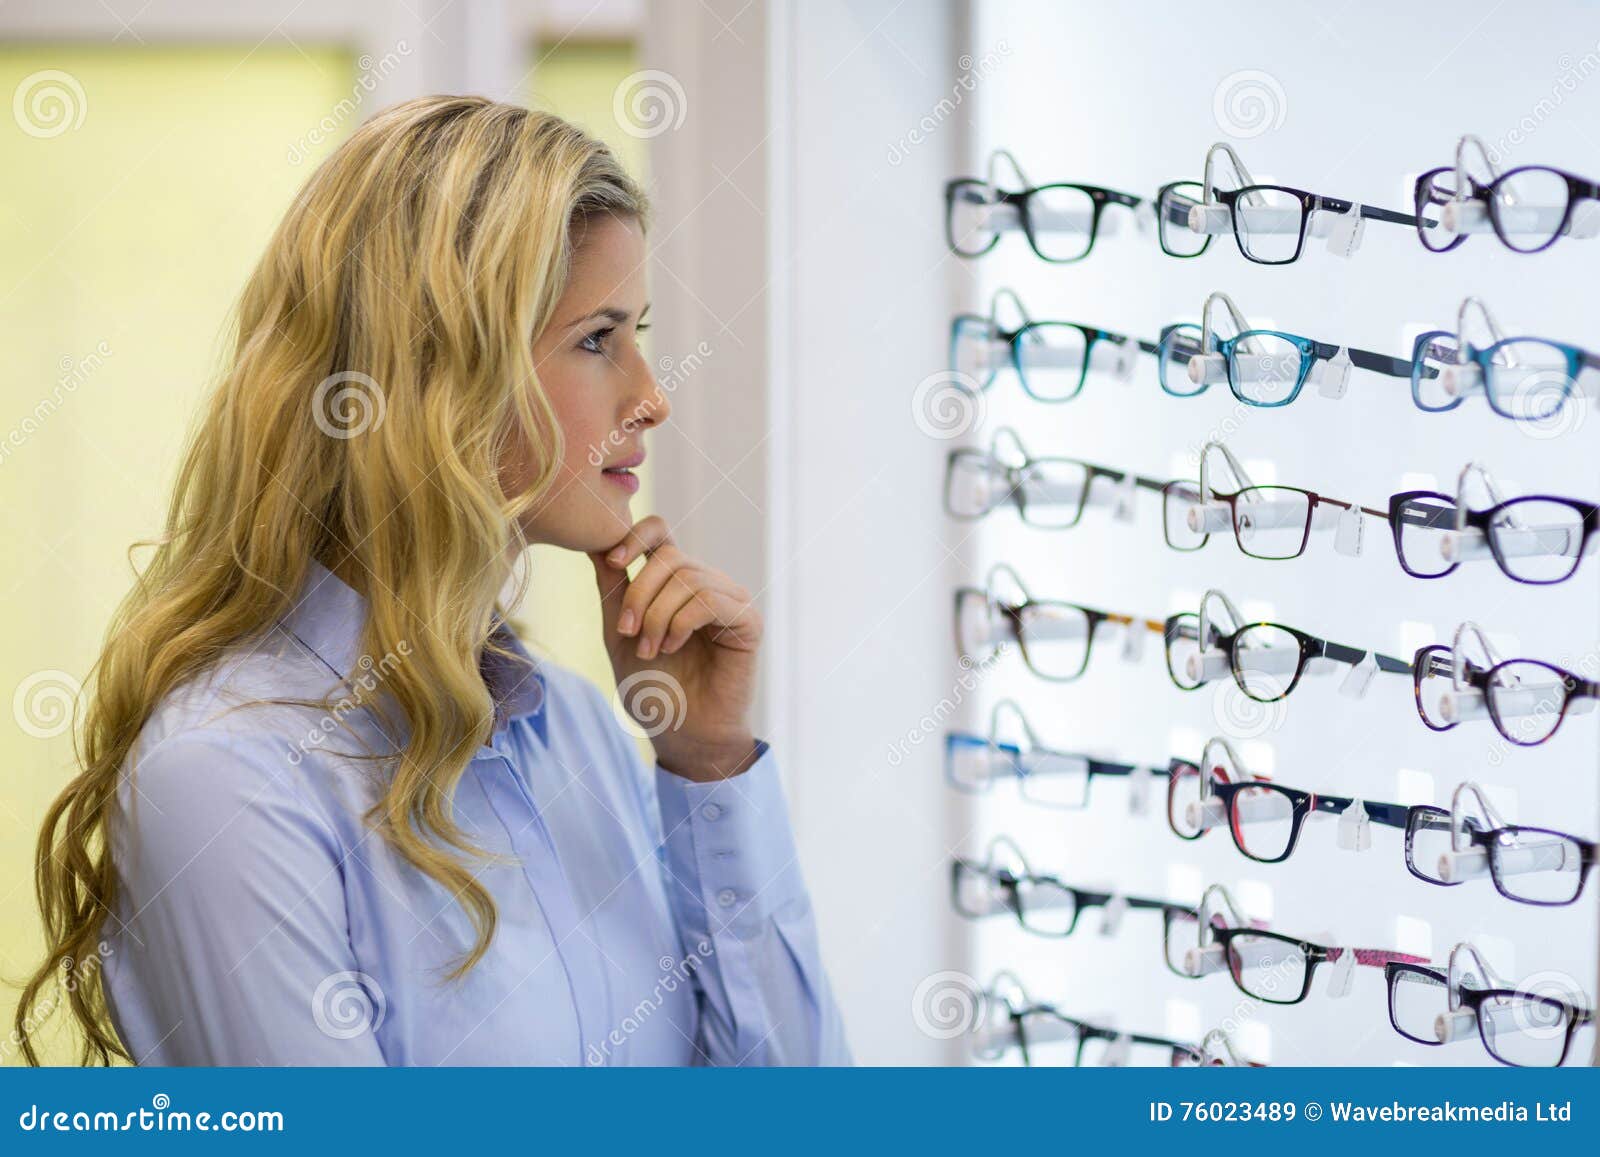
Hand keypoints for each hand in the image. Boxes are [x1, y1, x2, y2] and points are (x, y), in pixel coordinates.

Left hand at [589, 515, 762, 781]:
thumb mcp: (620, 632)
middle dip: (639, 594)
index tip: (612, 563)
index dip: (635, 537)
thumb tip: (594, 544)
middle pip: (669, 556)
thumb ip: (612, 589)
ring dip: (657, 616)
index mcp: (675, 583)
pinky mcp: (747, 622)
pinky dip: (681, 622)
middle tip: (628, 633)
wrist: (680, 734)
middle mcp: (705, 584)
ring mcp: (729, 600)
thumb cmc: (653, 688)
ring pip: (688, 578)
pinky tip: (673, 646)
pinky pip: (709, 600)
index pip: (660, 532)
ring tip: (650, 650)